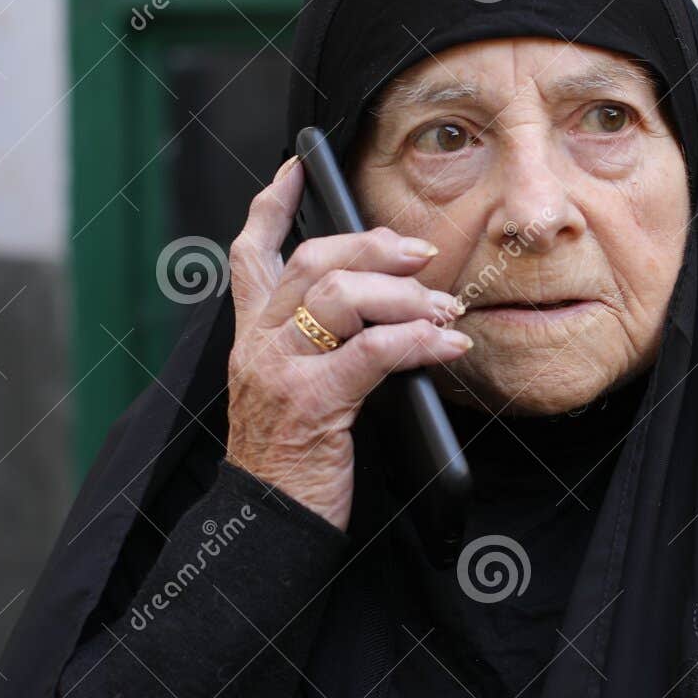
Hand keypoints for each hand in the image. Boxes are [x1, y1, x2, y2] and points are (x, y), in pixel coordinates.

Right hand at [222, 157, 470, 529]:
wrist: (267, 526)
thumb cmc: (293, 463)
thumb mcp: (296, 394)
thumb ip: (321, 349)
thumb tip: (385, 311)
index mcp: (252, 340)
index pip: (249, 256)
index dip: (271, 207)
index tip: (295, 171)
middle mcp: (259, 347)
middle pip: (311, 263)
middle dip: (372, 246)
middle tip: (422, 254)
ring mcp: (280, 372)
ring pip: (341, 297)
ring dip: (405, 295)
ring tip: (445, 309)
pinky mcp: (312, 403)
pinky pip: (373, 352)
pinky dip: (418, 341)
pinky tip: (447, 345)